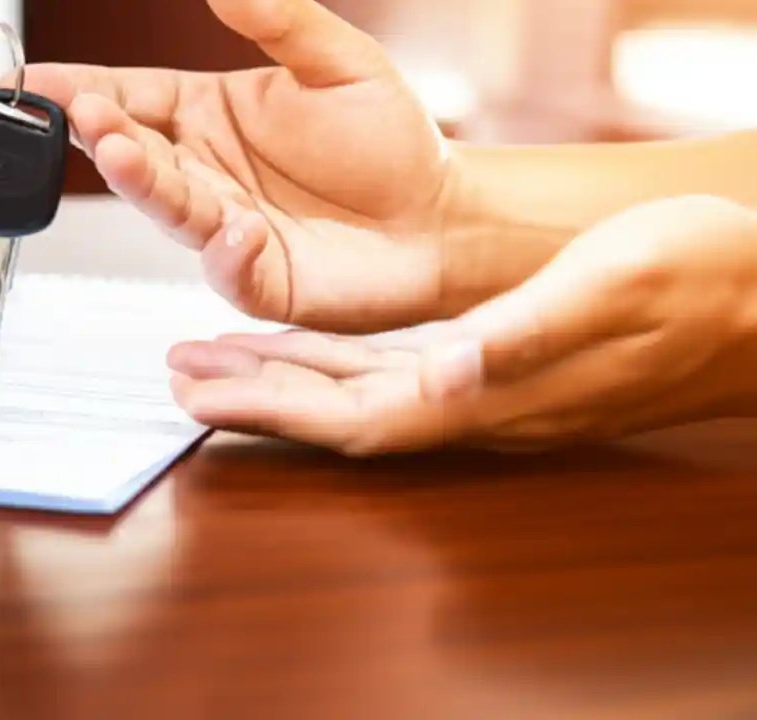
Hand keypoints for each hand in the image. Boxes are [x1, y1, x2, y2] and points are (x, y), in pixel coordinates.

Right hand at [18, 0, 554, 332]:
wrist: (443, 219)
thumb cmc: (392, 146)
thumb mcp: (340, 62)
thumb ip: (281, 21)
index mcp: (209, 116)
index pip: (131, 96)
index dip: (82, 89)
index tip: (35, 78)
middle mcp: (205, 174)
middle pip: (137, 154)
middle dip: (102, 134)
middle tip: (79, 112)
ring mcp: (225, 228)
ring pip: (169, 207)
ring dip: (141, 182)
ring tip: (118, 150)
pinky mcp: (258, 279)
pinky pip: (230, 267)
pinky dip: (228, 250)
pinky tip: (236, 226)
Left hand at [165, 196, 756, 455]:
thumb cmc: (701, 281)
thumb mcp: (614, 287)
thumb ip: (526, 336)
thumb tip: (446, 372)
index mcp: (494, 393)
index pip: (358, 416)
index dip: (273, 410)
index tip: (201, 394)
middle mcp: (480, 405)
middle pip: (342, 415)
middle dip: (256, 399)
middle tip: (178, 377)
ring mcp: (490, 392)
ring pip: (362, 397)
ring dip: (286, 383)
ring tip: (214, 363)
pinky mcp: (500, 367)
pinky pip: (395, 375)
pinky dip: (338, 364)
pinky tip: (309, 350)